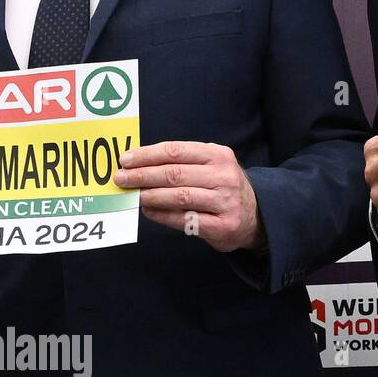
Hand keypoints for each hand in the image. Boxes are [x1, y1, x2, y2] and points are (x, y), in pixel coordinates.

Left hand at [114, 141, 264, 252]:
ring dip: (150, 195)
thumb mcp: (209, 165)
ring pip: (179, 196)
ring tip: (132, 195)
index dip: (147, 155)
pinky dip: (162, 215)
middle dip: (142, 175)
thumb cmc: (220, 186)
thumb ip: (179, 162)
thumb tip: (137, 164)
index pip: (176, 151)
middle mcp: (224, 176)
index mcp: (218, 155)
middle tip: (121, 178)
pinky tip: (148, 211)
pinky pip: (185, 219)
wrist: (256, 215)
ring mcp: (225, 201)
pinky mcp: (223, 225)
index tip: (125, 160)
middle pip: (174, 173)